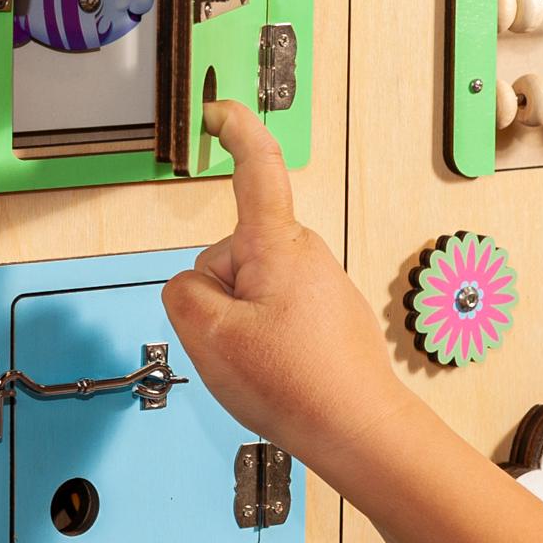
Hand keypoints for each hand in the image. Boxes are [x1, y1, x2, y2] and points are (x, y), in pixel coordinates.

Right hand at [162, 102, 410, 483]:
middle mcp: (305, 255)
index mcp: (276, 245)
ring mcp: (319, 286)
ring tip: (260, 364)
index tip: (217, 113)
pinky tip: (277, 372)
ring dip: (238, 323)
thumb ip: (183, 294)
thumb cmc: (296, 383)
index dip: (235, 131)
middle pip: (229, 255)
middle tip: (233, 342)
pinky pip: (270, 314)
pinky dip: (262, 340)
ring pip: (247, 290)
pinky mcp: (325, 316)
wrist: (359, 429)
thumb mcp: (208, 336)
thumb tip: (195, 287)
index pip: (256, 168)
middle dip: (215, 294)